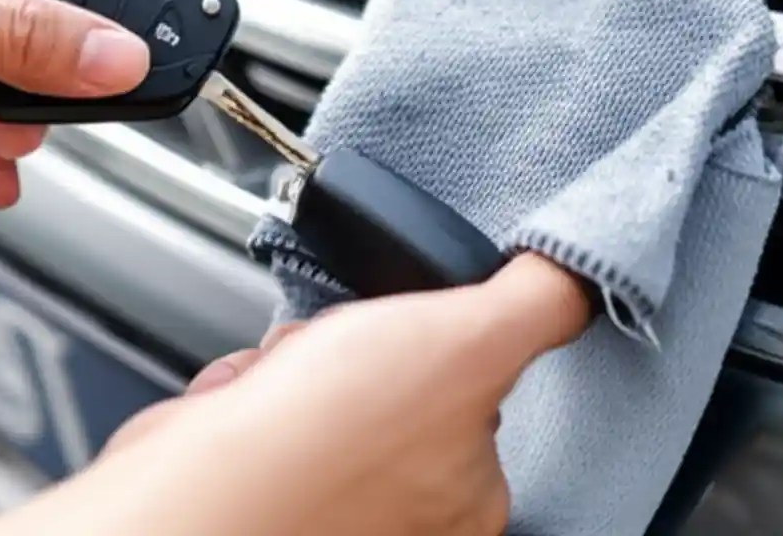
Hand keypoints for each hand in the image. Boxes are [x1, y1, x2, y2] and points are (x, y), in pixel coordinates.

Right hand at [0, 254, 591, 535]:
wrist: (204, 487)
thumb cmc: (332, 438)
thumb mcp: (472, 341)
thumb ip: (536, 305)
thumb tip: (578, 270)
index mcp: (469, 494)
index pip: (474, 396)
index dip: (444, 345)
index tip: (423, 331)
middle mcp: (402, 515)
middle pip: (391, 388)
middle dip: (360, 350)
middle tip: (352, 348)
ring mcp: (328, 505)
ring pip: (318, 395)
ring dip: (297, 364)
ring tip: (293, 375)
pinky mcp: (258, 486)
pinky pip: (258, 410)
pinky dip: (247, 390)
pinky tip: (247, 400)